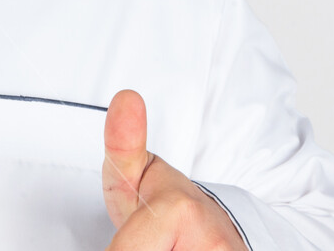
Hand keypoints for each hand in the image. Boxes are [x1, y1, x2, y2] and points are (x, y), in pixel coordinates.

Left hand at [102, 90, 246, 250]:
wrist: (207, 221)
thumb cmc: (160, 197)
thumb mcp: (131, 168)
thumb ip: (122, 140)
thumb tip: (126, 98)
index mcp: (180, 212)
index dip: (117, 249)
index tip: (136, 237)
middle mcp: (216, 245)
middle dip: (144, 247)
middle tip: (152, 237)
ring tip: (166, 243)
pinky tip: (177, 247)